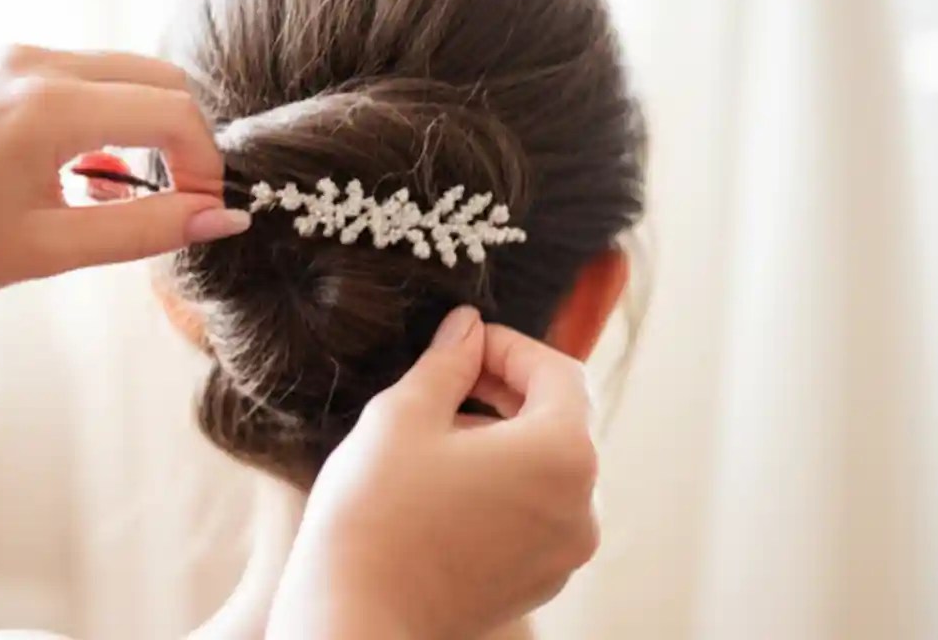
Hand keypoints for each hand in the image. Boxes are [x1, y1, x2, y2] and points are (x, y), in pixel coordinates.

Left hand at [0, 46, 248, 330]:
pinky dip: (106, 117)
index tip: (201, 213)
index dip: (205, 165)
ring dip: (146, 126)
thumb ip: (142, 231)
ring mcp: (14, 56)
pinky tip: (82, 172)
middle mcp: (37, 63)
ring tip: (125, 195)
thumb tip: (217, 220)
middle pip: (160, 77)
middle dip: (186, 138)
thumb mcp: (46, 249)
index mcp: (51, 107)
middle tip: (180, 200)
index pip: (174, 112)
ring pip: (123, 73)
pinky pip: (81, 76)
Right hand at [268, 307, 598, 639]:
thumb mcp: (403, 416)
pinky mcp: (539, 583)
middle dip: (508, 390)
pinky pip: (536, 513)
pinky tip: (445, 484)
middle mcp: (582, 506)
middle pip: (561, 421)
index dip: (509, 346)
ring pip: (547, 469)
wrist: (355, 619)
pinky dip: (504, 486)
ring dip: (504, 439)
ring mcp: (564, 552)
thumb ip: (447, 362)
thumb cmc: (375, 513)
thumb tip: (467, 327)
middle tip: (449, 380)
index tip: (463, 343)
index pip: (559, 372)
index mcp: (563, 454)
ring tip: (438, 435)